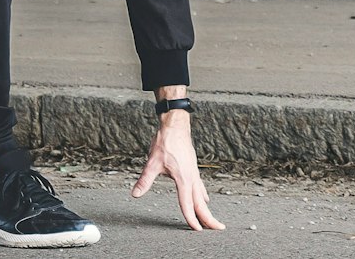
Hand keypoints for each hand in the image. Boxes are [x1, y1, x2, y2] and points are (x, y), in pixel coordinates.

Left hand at [131, 109, 225, 230]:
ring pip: (202, 195)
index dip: (191, 218)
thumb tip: (135, 194)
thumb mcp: (152, 162)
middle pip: (201, 202)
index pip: (187, 203)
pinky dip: (203, 195)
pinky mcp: (193, 168)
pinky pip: (200, 186)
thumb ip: (145, 180)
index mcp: (183, 178)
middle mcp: (191, 177)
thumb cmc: (166, 141)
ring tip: (212, 219)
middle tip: (218, 228)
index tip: (196, 230)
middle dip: (209, 217)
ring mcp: (194, 173)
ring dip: (207, 208)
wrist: (176, 125)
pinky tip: (204, 198)